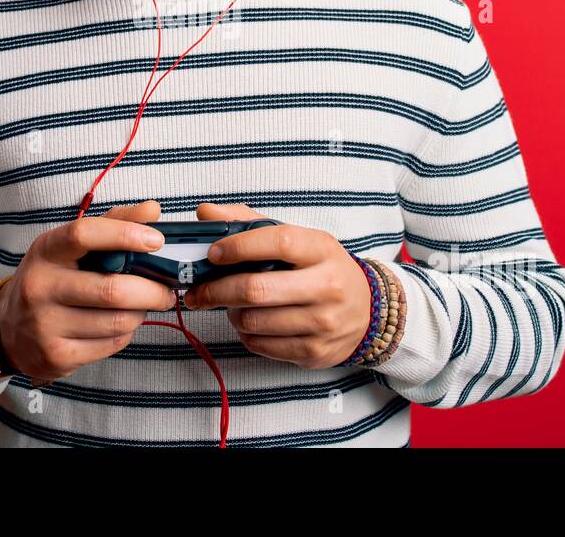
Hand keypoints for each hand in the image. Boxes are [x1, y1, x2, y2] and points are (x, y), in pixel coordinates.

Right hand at [0, 200, 178, 382]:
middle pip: (111, 289)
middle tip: (167, 289)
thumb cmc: (51, 279)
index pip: (84, 235)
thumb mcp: (70, 247)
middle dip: (151, 290)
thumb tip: (152, 210)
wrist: (10, 329)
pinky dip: (126, 333)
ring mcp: (45, 324)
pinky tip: (120, 324)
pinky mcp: (56, 355)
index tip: (156, 240)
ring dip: (141, 313)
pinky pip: (111, 344)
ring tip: (142, 306)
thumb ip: (112, 224)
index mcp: (46, 251)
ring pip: (117, 321)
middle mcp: (40, 287)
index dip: (125, 235)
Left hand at [182, 202, 373, 368]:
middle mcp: (327, 286)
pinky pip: (261, 345)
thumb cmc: (321, 269)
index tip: (213, 253)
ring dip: (230, 313)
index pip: (277, 242)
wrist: (368, 312)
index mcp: (322, 249)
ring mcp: (323, 322)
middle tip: (196, 290)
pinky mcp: (314, 351)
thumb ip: (250, 223)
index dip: (238, 246)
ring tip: (231, 304)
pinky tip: (250, 322)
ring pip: (253, 321)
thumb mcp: (297, 239)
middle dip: (216, 290)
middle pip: (256, 289)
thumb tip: (205, 212)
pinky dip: (245, 334)